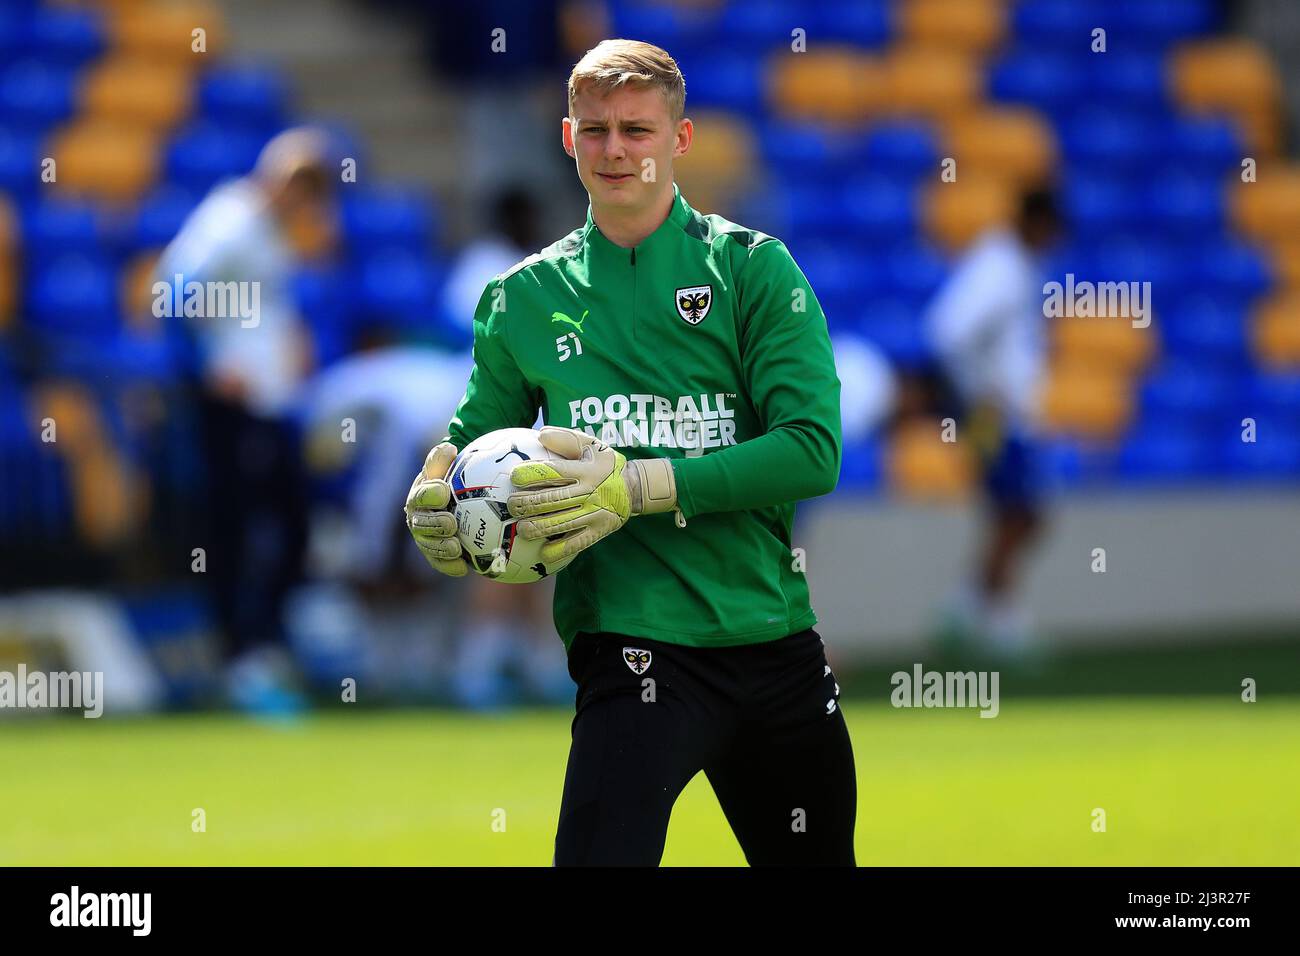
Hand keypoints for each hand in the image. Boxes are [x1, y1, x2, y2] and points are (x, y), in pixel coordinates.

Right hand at [404, 441, 470, 576]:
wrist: (458, 500)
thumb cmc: (455, 479)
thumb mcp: (448, 467)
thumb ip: (444, 459)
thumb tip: (449, 448)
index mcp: (420, 495)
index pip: (422, 494)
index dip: (430, 494)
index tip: (444, 491)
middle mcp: (418, 518)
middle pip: (422, 523)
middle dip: (434, 524)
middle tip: (451, 523)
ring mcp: (425, 537)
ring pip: (429, 544)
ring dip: (440, 547)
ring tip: (456, 548)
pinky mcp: (435, 555)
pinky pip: (439, 563)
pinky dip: (449, 566)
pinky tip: (463, 569)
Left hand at [507, 426, 679, 563]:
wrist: (634, 488)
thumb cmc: (604, 464)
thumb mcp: (592, 445)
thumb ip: (567, 439)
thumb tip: (541, 434)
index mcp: (585, 470)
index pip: (554, 472)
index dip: (531, 475)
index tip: (514, 477)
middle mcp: (589, 492)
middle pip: (552, 500)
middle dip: (527, 503)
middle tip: (511, 505)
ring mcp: (594, 514)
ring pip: (561, 523)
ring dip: (538, 527)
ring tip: (521, 529)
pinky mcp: (598, 531)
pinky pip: (577, 543)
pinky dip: (559, 550)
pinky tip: (543, 552)